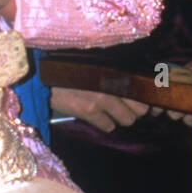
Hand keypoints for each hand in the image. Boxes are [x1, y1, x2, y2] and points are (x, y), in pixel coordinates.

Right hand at [48, 53, 191, 130]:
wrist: (44, 76)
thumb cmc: (72, 69)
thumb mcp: (96, 65)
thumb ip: (114, 73)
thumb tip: (134, 84)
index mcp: (116, 69)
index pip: (144, 87)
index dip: (147, 99)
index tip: (147, 103)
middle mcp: (113, 82)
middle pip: (141, 107)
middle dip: (134, 110)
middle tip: (125, 108)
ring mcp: (102, 96)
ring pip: (128, 119)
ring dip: (120, 118)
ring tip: (109, 112)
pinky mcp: (89, 110)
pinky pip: (109, 126)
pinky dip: (106, 125)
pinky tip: (98, 118)